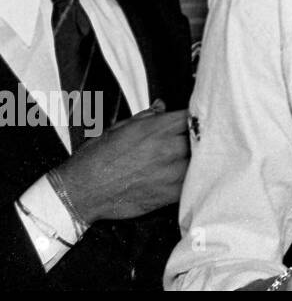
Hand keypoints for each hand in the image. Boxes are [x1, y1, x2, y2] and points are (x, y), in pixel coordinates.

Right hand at [56, 100, 189, 223]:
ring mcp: (172, 172)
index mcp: (157, 128)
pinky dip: (196, 179)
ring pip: (202, 160)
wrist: (81, 191)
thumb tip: (161, 106)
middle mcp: (168, 148)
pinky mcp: (171, 194)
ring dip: (200, 158)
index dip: (196, 117)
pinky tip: (192, 177)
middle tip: (200, 139)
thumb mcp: (119, 128)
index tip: (197, 120)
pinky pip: (195, 183)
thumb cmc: (96, 159)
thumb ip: (146, 117)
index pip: (192, 116)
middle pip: (202, 137)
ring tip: (198, 158)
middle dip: (200, 137)